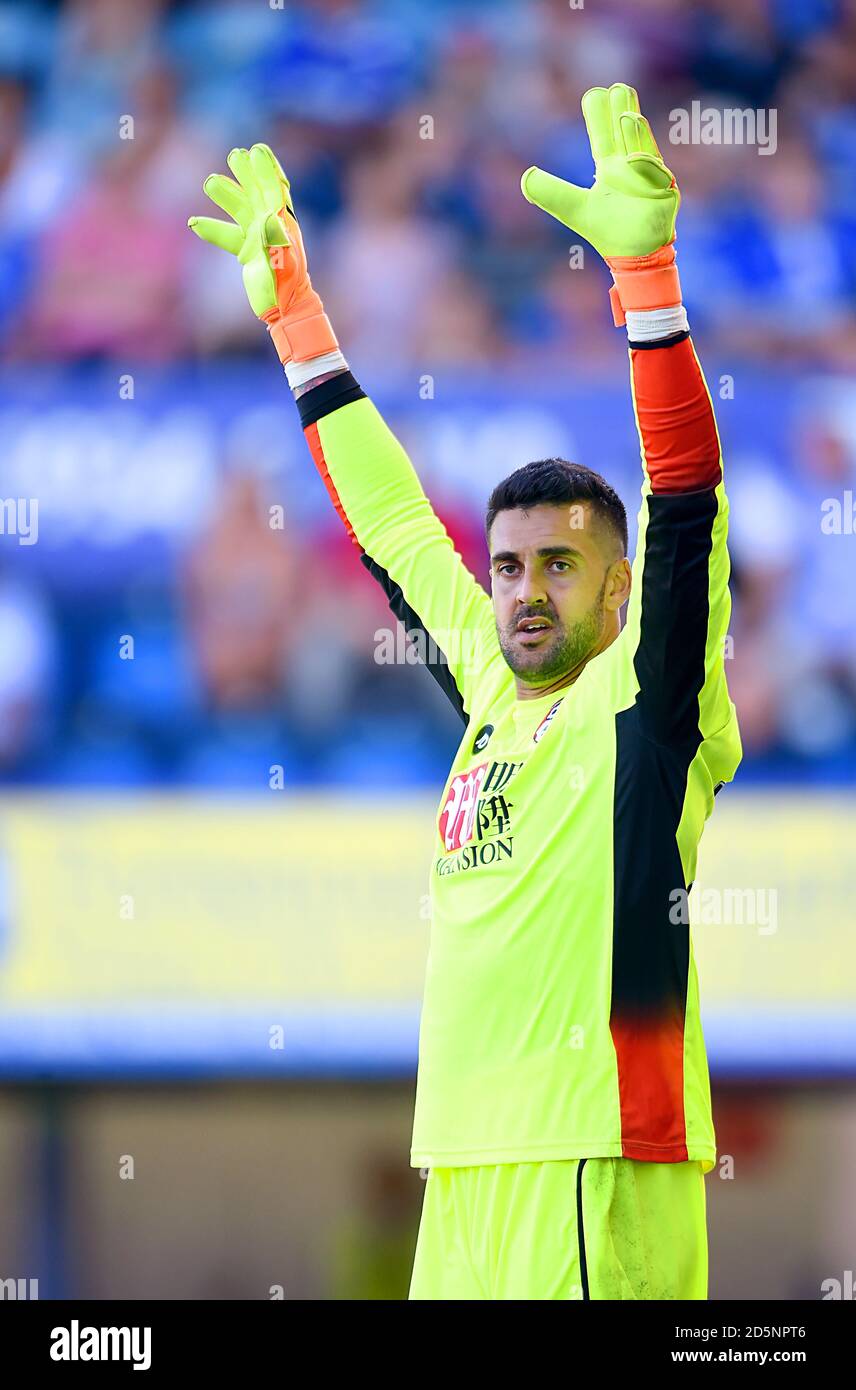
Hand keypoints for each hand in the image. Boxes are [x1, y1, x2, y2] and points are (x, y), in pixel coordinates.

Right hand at [189, 143, 335, 365]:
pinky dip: (213, 229)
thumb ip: (272, 236)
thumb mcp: (280, 260)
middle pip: (257, 193)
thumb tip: (267, 213)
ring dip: (227, 196)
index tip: (255, 151)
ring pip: (241, 210)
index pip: (275, 189)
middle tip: (235, 156)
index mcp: (283, 223)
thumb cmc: (284, 286)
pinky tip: (194, 222)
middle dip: (246, 174)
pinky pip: (229, 236)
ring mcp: (259, 239)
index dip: (265, 169)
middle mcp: (271, 227)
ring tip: (209, 182)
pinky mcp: (249, 254)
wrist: (286, 311)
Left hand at [521, 83, 678, 260]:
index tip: (595, 94)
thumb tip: (525, 178)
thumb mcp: (574, 209)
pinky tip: (635, 159)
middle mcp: (630, 166)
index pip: (603, 137)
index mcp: (611, 167)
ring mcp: (649, 176)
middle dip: (622, 111)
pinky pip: (656, 174)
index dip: (599, 117)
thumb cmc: (608, 231)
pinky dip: (646, 165)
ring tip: (626, 114)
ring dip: (635, 132)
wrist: (634, 255)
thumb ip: (552, 193)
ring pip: (642, 148)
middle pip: (625, 133)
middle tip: (617, 89)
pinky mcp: (664, 191)